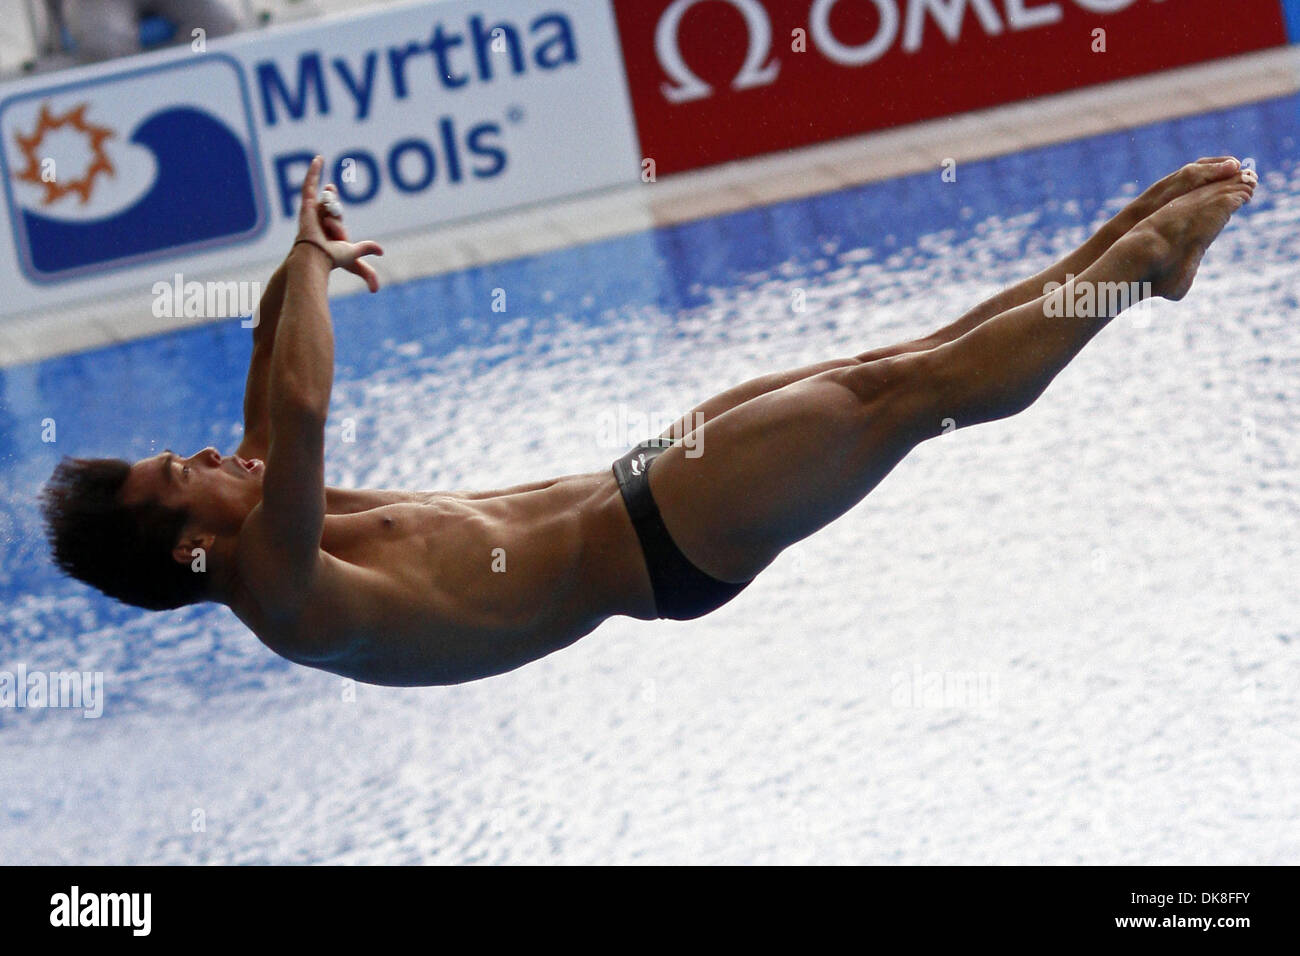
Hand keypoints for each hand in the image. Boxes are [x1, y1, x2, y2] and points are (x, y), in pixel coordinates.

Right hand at [295, 155, 383, 292]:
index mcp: (325, 232)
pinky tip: (319, 159)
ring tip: (325, 189)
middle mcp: (316, 222)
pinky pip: (309, 185)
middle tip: (332, 186)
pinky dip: (313, 172)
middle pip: (331, 207)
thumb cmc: (331, 257)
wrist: (317, 256)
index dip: (339, 218)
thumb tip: (381, 252)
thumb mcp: (353, 251)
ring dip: (328, 199)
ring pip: (325, 199)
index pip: (337, 219)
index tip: (344, 224)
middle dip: (332, 201)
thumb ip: (366, 248)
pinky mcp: (306, 204)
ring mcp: (309, 212)